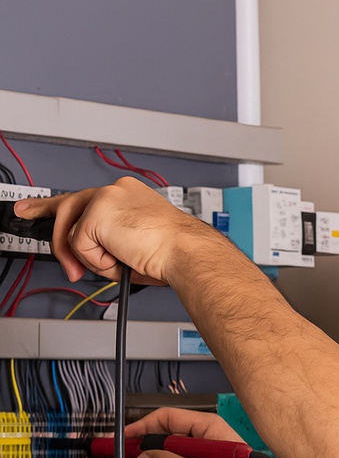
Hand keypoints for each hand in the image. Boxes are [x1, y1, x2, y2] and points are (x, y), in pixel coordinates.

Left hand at [14, 177, 206, 285]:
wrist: (186, 252)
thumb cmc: (173, 253)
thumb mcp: (135, 245)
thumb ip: (109, 243)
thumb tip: (86, 259)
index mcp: (127, 195)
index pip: (85, 198)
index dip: (55, 207)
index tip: (33, 210)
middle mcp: (115, 190)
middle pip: (67, 207)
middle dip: (58, 240)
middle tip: (69, 267)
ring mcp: (106, 198)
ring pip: (73, 232)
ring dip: (93, 258)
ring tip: (117, 264)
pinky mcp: (98, 213)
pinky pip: (81, 246)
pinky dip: (99, 262)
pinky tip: (121, 258)